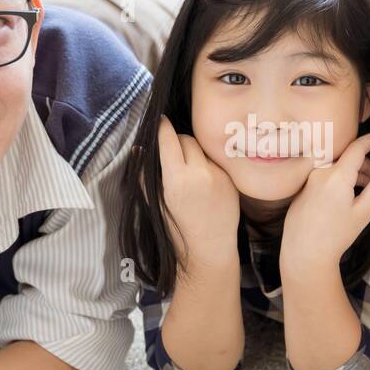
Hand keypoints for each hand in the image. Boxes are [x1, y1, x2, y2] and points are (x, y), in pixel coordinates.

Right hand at [157, 115, 239, 272]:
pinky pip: (215, 162)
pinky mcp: (231, 180)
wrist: (209, 248)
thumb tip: (139, 147)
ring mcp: (219, 175)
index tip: (158, 121)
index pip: (169, 138)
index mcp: (177, 179)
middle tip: (171, 153)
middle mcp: (200, 173)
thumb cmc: (176, 229)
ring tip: (188, 171)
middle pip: (186, 138)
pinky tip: (203, 183)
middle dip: (177, 141)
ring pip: (202, 149)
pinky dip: (207, 166)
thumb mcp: (155, 204)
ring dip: (193, 153)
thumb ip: (145, 175)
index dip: (162, 127)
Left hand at [281, 131, 369, 269]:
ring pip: (334, 167)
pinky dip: (337, 179)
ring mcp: (307, 180)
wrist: (305, 253)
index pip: (356, 148)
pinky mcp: (301, 189)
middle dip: (364, 165)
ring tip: (362, 191)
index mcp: (337, 176)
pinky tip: (344, 198)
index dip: (369, 140)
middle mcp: (319, 173)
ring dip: (351, 173)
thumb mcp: (365, 211)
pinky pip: (322, 176)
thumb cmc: (337, 235)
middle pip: (346, 158)